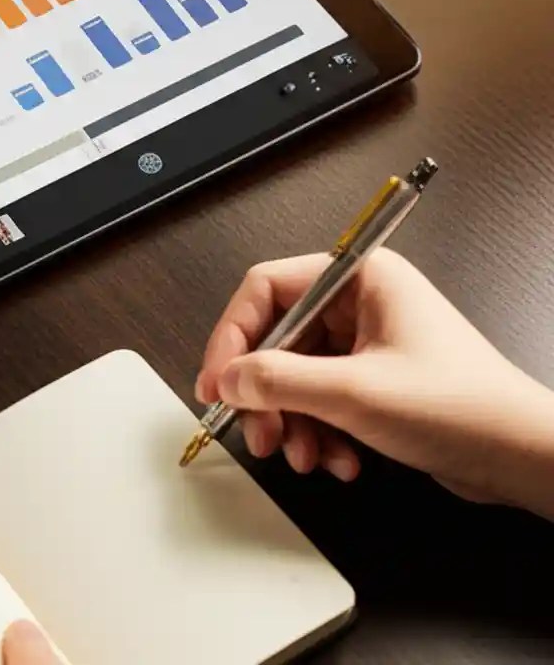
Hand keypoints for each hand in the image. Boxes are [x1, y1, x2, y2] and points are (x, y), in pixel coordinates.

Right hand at [194, 249, 553, 517]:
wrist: (521, 456)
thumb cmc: (461, 408)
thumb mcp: (352, 394)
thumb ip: (277, 381)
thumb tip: (228, 378)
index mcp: (361, 277)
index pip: (266, 288)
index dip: (233, 336)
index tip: (218, 382)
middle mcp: (361, 302)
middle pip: (276, 339)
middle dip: (264, 394)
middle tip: (257, 433)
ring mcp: (367, 343)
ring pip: (294, 376)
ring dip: (291, 422)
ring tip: (304, 456)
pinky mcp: (373, 381)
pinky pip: (319, 400)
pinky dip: (319, 433)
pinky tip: (339, 460)